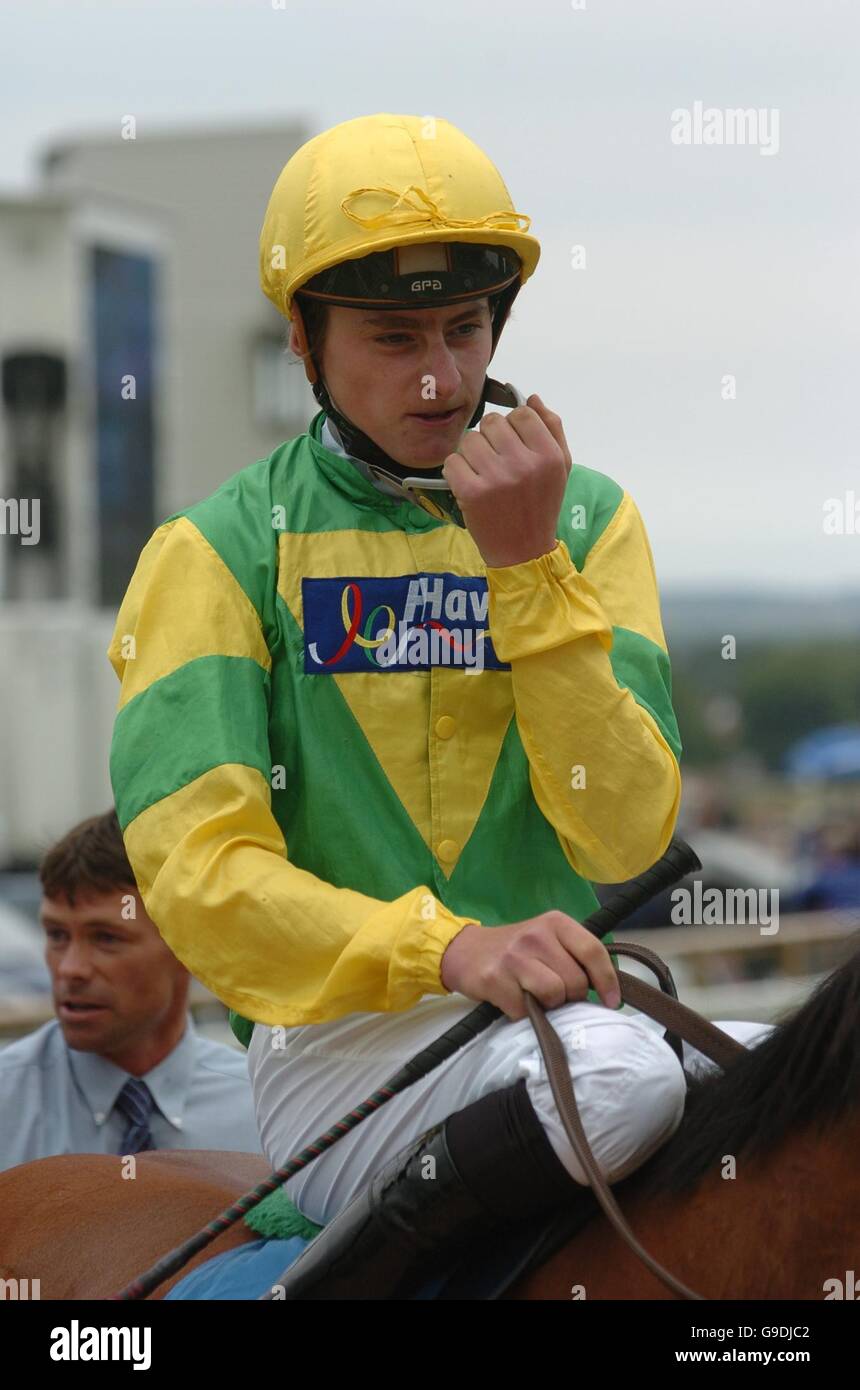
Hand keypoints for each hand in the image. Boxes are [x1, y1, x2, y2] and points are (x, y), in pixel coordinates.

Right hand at [439, 911, 619, 1021]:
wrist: (466, 951)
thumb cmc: (516, 950)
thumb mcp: (547, 939)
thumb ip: (575, 955)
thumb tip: (609, 990)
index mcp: (555, 922)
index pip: (593, 951)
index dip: (607, 980)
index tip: (612, 1001)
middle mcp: (536, 935)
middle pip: (575, 980)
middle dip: (572, 996)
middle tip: (558, 996)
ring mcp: (514, 957)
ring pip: (554, 995)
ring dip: (549, 1006)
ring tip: (536, 998)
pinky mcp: (495, 979)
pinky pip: (525, 1011)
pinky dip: (524, 1014)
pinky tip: (514, 1001)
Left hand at [441, 394, 572, 566]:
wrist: (523, 551)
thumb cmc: (541, 506)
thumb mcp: (560, 468)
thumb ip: (552, 429)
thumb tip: (532, 397)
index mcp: (548, 454)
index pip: (521, 413)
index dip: (512, 425)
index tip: (511, 445)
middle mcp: (524, 463)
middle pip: (492, 422)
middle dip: (490, 438)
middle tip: (495, 462)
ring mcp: (496, 477)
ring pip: (469, 439)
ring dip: (471, 454)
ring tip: (482, 474)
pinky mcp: (471, 491)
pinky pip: (452, 461)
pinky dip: (456, 472)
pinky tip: (468, 485)